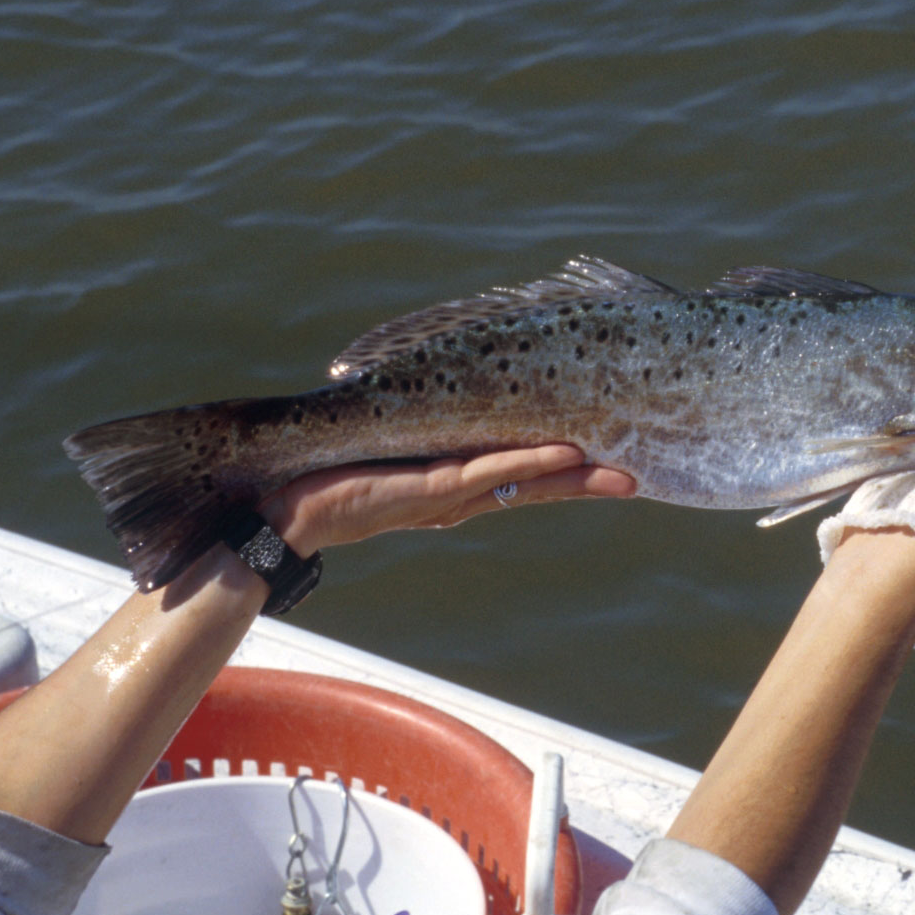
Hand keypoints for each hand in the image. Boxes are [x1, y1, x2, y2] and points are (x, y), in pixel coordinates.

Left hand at [258, 445, 636, 557]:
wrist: (278, 513)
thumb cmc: (323, 478)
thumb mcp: (380, 453)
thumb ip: (411, 438)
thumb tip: (428, 401)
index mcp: (453, 491)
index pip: (520, 482)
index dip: (565, 476)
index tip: (607, 468)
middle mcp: (458, 498)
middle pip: (535, 488)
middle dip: (586, 484)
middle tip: (636, 480)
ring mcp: (448, 495)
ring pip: (523, 482)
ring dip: (571, 476)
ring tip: (615, 473)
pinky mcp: (430, 489)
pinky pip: (489, 471)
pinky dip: (528, 462)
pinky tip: (562, 453)